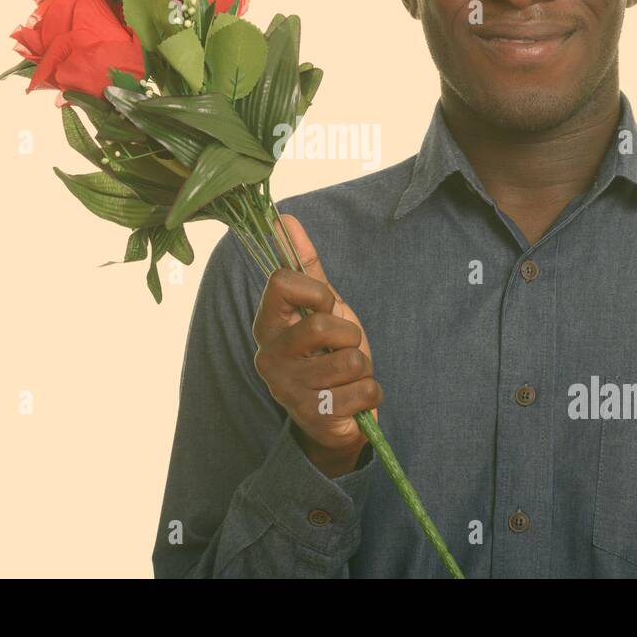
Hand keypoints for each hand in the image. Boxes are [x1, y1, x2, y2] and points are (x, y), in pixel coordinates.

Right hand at [251, 214, 380, 476]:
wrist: (336, 416)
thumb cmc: (326, 353)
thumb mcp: (321, 306)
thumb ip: (304, 264)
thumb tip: (285, 217)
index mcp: (266, 325)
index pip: (283, 281)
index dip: (317, 292)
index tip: (325, 308)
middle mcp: (268, 358)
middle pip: (324, 323)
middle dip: (350, 335)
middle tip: (342, 349)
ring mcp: (289, 392)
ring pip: (351, 361)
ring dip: (363, 368)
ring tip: (348, 378)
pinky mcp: (315, 420)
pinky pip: (365, 392)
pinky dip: (370, 394)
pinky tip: (353, 401)